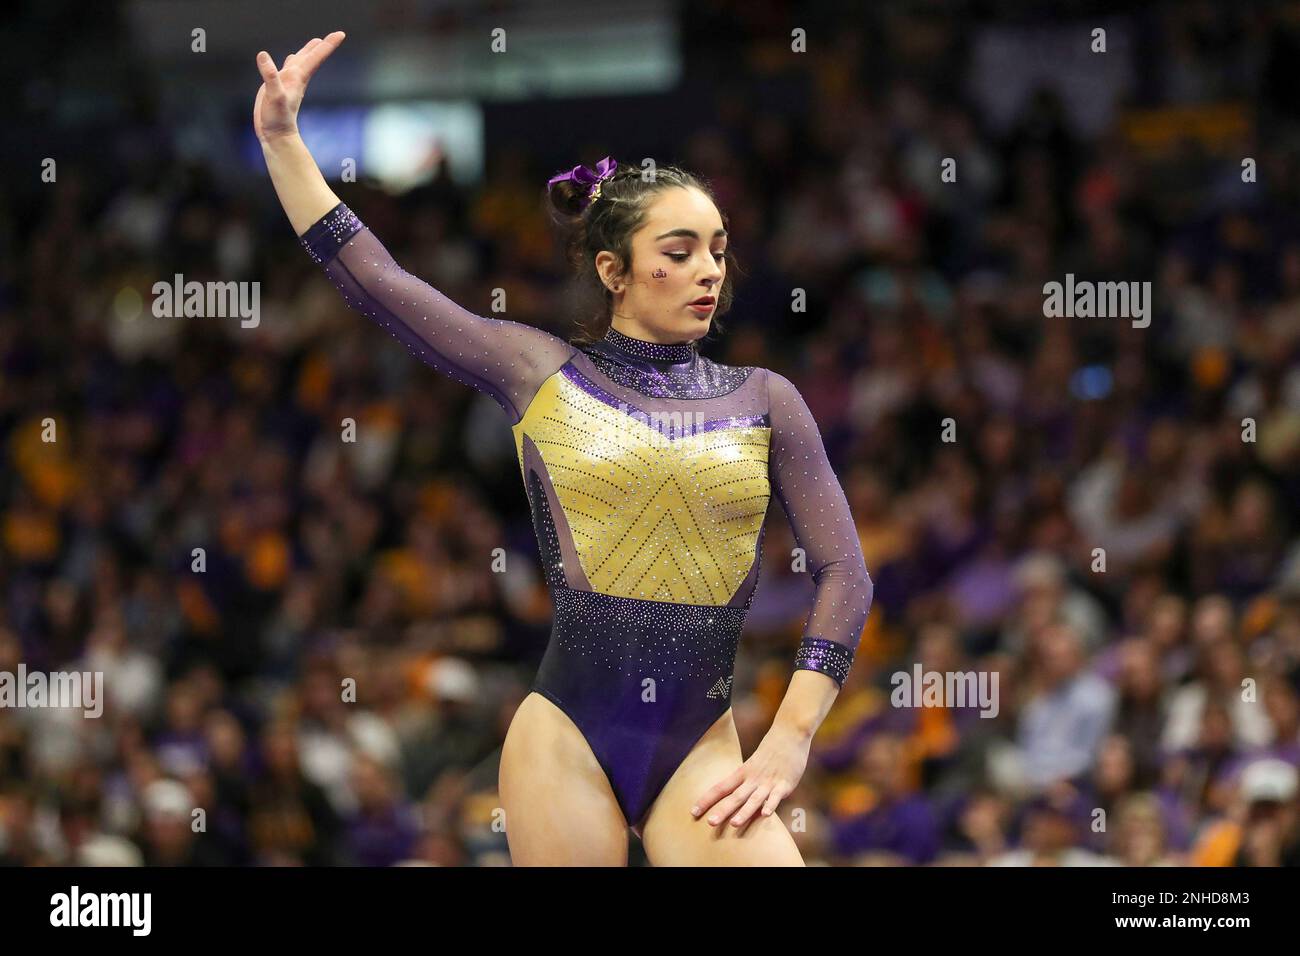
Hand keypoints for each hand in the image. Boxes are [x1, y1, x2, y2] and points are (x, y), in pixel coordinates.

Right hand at [253, 31, 345, 144]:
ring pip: (300, 61)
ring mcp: (288, 82)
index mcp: (297, 77)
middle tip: (337, 35)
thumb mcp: (273, 96)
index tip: (341, 34)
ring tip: (316, 42)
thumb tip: (263, 57)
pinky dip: (290, 60)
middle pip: (311, 57)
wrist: (276, 134)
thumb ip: (270, 76)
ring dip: (308, 51)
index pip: (315, 57)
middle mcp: (295, 78)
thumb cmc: (277, 118)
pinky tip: (290, 58)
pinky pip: (286, 69)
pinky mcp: (279, 86)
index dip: (328, 45)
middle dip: (322, 45)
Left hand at [691, 723, 809, 831]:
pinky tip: (765, 814)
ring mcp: (768, 782)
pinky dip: (771, 805)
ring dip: (744, 811)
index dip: (707, 800)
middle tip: (710, 823)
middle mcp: (753, 778)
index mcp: (743, 773)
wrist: (789, 733)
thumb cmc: (770, 751)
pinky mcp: (785, 784)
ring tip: (734, 823)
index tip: (693, 812)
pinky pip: (776, 796)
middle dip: (722, 810)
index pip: (720, 787)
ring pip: (754, 799)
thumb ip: (745, 782)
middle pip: (735, 796)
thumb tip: (734, 798)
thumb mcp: (753, 764)